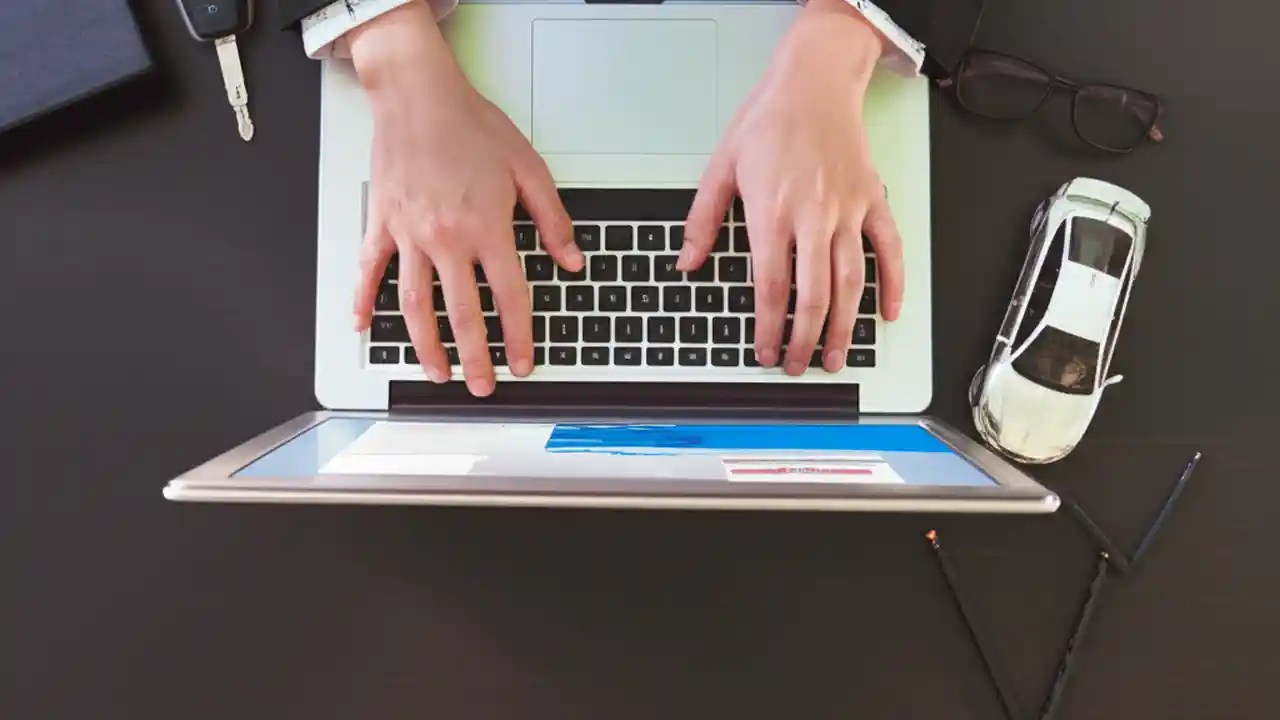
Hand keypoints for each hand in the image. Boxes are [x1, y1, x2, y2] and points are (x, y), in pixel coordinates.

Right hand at [348, 3, 581, 396]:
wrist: (417, 94)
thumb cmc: (470, 125)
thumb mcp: (528, 168)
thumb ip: (552, 219)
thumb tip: (571, 259)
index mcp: (486, 227)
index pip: (508, 297)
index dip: (518, 336)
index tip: (522, 363)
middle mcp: (446, 239)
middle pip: (462, 314)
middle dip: (474, 357)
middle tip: (481, 387)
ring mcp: (410, 235)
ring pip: (416, 305)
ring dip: (427, 346)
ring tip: (437, 373)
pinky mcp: (383, 224)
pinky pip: (371, 271)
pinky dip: (365, 301)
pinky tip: (363, 326)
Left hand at [678, 0, 904, 375]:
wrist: (815, 80)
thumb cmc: (769, 119)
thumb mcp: (722, 165)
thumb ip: (703, 218)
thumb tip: (688, 261)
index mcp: (772, 211)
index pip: (772, 286)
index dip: (770, 327)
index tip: (766, 351)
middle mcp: (813, 215)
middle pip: (813, 294)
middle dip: (805, 338)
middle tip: (799, 364)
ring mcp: (848, 209)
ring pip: (851, 280)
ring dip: (844, 324)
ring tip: (835, 355)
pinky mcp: (872, 198)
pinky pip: (888, 248)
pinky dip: (893, 282)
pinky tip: (888, 313)